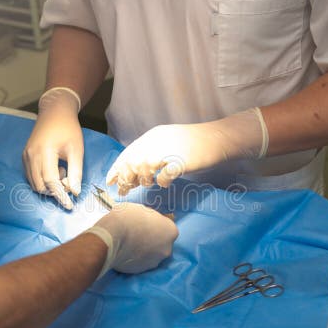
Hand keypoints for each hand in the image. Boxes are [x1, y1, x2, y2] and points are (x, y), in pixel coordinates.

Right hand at [23, 88, 83, 209]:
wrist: (54, 112)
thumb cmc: (68, 129)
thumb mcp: (77, 150)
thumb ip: (76, 172)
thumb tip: (74, 192)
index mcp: (45, 152)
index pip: (50, 182)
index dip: (60, 195)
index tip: (69, 205)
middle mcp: (31, 155)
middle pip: (40, 186)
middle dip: (54, 191)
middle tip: (68, 182)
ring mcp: (25, 156)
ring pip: (34, 183)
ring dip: (48, 186)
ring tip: (63, 172)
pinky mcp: (24, 156)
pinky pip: (31, 176)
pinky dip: (42, 180)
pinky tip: (55, 169)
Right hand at [85, 203, 177, 275]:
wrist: (110, 237)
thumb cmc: (126, 218)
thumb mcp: (142, 209)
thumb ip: (151, 218)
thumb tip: (149, 221)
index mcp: (171, 231)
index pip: (167, 228)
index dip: (156, 225)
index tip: (146, 223)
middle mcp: (167, 249)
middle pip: (161, 244)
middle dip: (152, 240)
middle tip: (138, 234)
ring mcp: (154, 262)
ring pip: (151, 255)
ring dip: (143, 250)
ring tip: (129, 243)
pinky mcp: (141, 271)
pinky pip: (139, 263)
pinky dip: (134, 259)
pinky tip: (124, 251)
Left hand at [106, 108, 266, 194]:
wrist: (217, 138)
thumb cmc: (191, 144)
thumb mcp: (166, 143)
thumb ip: (149, 154)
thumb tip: (133, 173)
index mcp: (152, 137)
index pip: (127, 153)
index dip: (116, 169)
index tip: (110, 182)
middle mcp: (157, 142)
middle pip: (132, 162)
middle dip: (126, 178)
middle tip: (125, 190)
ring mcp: (170, 151)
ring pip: (145, 167)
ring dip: (143, 179)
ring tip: (147, 185)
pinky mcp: (182, 161)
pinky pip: (165, 175)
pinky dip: (161, 181)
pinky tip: (165, 183)